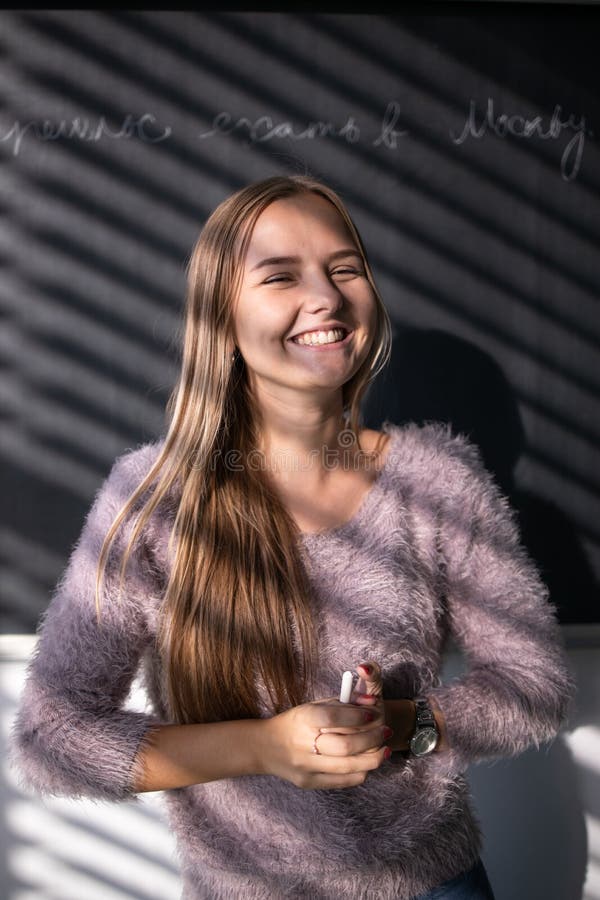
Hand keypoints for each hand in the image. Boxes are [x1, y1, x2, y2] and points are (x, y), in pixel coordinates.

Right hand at [263, 681, 390, 789]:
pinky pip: (343, 781)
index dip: (357, 716)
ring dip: (372, 758)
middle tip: (386, 731)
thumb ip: (341, 704)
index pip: (333, 717)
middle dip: (372, 738)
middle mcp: (303, 744)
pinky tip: (368, 763)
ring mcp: (306, 766)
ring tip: (386, 750)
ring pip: (348, 767)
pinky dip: (360, 772)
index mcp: (303, 719)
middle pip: (345, 745)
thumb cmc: (295, 722)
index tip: (373, 713)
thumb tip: (371, 703)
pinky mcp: (309, 783)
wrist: (266, 747)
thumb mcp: (312, 706)